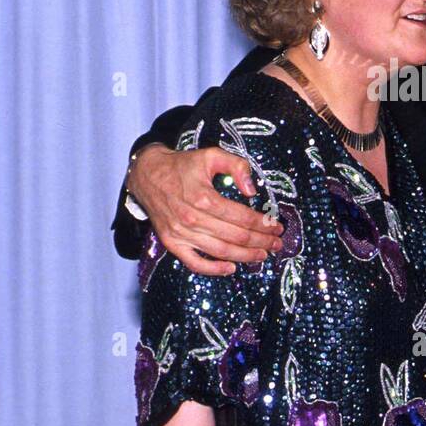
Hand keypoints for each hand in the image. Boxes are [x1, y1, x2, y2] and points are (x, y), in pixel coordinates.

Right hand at [129, 145, 282, 274]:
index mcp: (204, 198)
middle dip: (262, 241)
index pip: (243, 217)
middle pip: (236, 237)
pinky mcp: (172, 243)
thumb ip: (236, 166)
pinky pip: (195, 263)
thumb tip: (252, 190)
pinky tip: (231, 268)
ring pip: (221, 252)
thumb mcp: (211, 155)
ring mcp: (181, 234)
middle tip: (277, 243)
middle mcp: (192, 219)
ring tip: (263, 254)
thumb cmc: (182, 166)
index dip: (264, 224)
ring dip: (246, 256)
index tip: (277, 226)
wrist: (147, 175)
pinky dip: (214, 270)